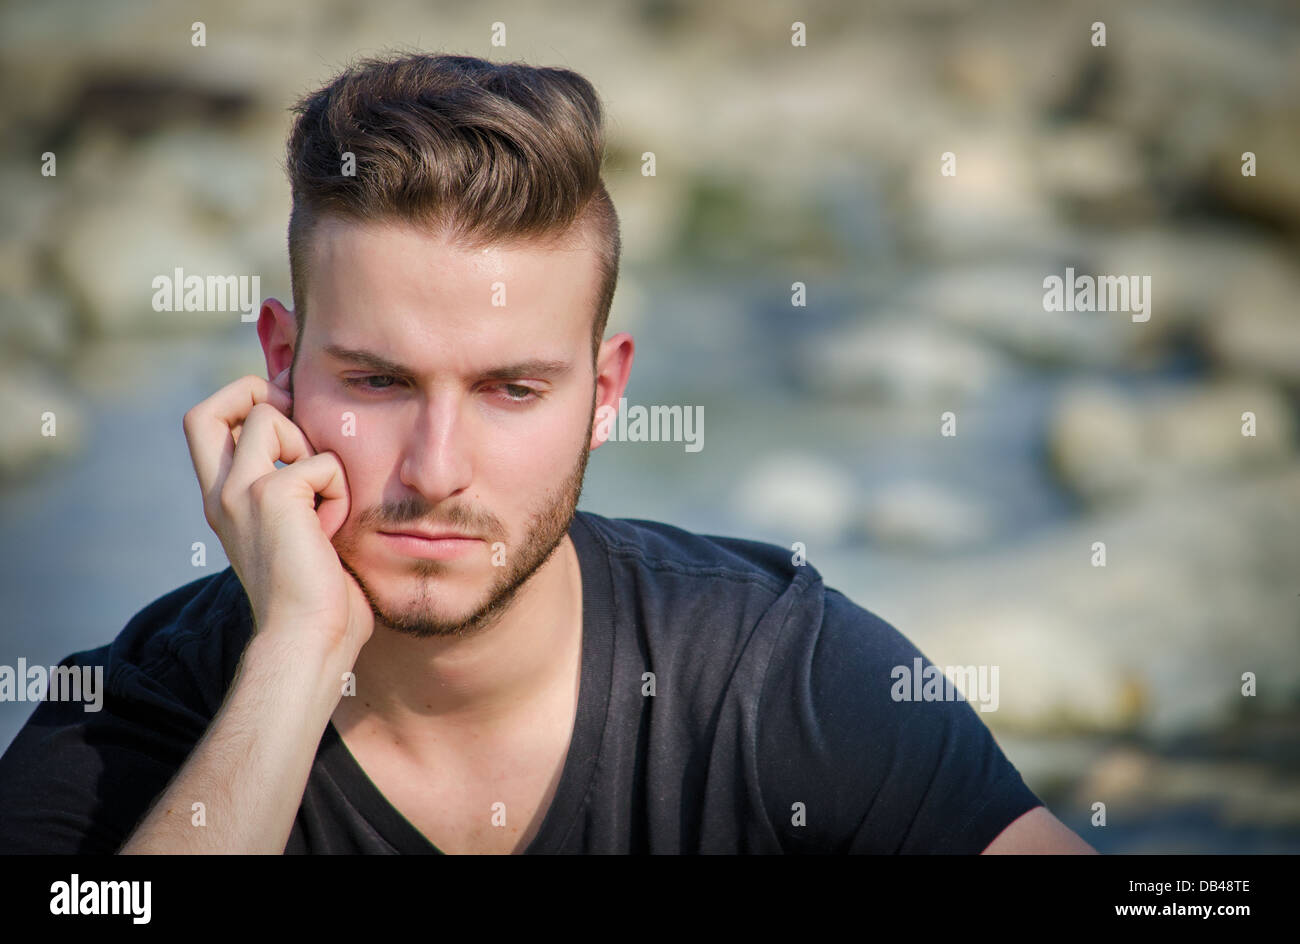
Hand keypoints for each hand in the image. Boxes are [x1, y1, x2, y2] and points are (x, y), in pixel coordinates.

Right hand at [182, 370, 373, 652]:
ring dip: (310, 447)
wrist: (307, 639)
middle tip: (297, 423)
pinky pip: (321, 461)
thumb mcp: (297, 532)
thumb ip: (295, 492)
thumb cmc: (316, 598)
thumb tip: (320, 453)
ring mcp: (241, 492)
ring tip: (322, 500)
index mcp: (224, 502)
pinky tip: (332, 531)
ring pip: (269, 416)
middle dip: (254, 393)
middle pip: (207, 409)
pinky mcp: (273, 496)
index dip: (241, 402)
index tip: (286, 411)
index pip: (206, 427)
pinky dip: (339, 489)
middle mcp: (222, 493)